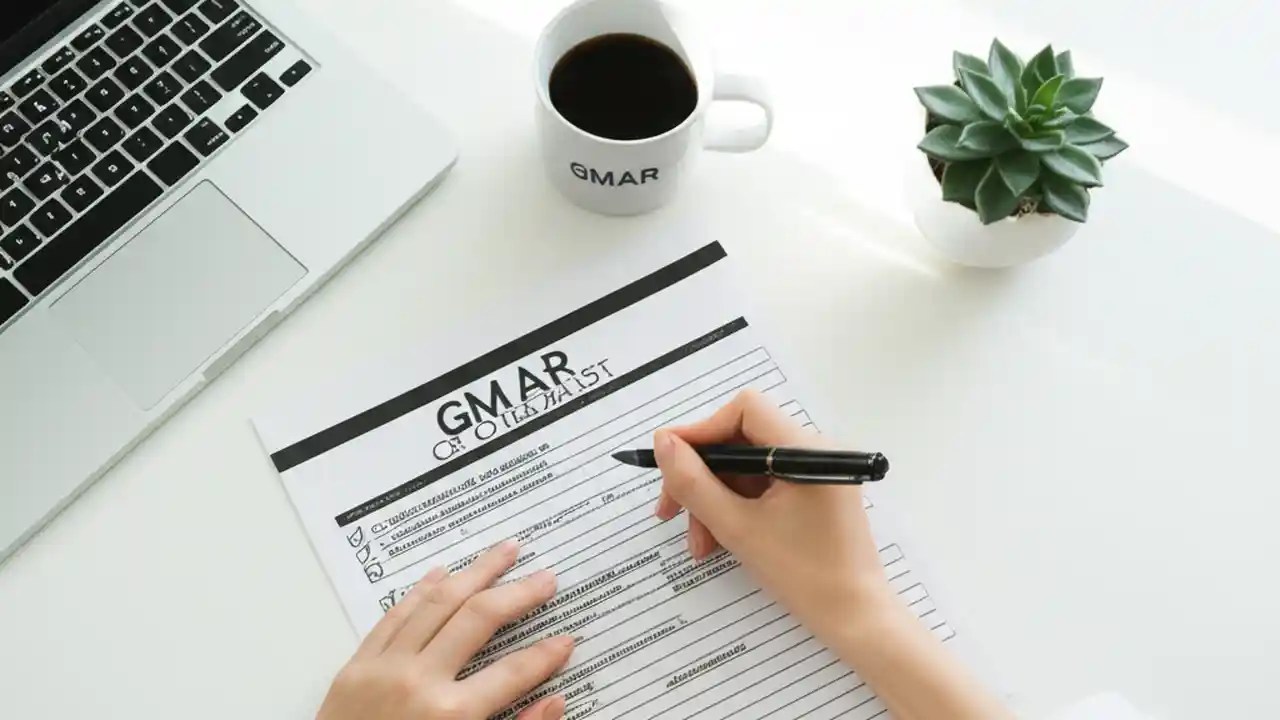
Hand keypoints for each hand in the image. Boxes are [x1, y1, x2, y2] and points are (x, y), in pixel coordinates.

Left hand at [317, 541, 573, 719]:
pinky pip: (394, 616)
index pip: (513, 673)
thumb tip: (556, 702)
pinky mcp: (355, 667)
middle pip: (478, 619)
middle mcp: (419, 682)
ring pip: (437, 603)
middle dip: (518, 594)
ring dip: (475, 572)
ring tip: (504, 551)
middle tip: (546, 576)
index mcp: (451, 716)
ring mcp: (384, 668)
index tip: (568, 639)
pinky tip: (443, 571)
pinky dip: (420, 590)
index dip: (545, 655)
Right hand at [653, 391, 893, 645]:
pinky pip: (764, 487)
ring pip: (748, 469)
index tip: (667, 461)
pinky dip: (737, 508)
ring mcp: (815, 473)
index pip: (744, 410)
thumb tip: (663, 442)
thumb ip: (694, 482)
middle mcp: (814, 450)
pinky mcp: (814, 494)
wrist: (855, 619)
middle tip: (669, 513)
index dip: (701, 430)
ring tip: (699, 545)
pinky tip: (718, 541)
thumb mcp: (737, 527)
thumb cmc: (802, 573)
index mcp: (805, 448)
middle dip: (702, 476)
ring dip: (715, 500)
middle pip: (741, 441)